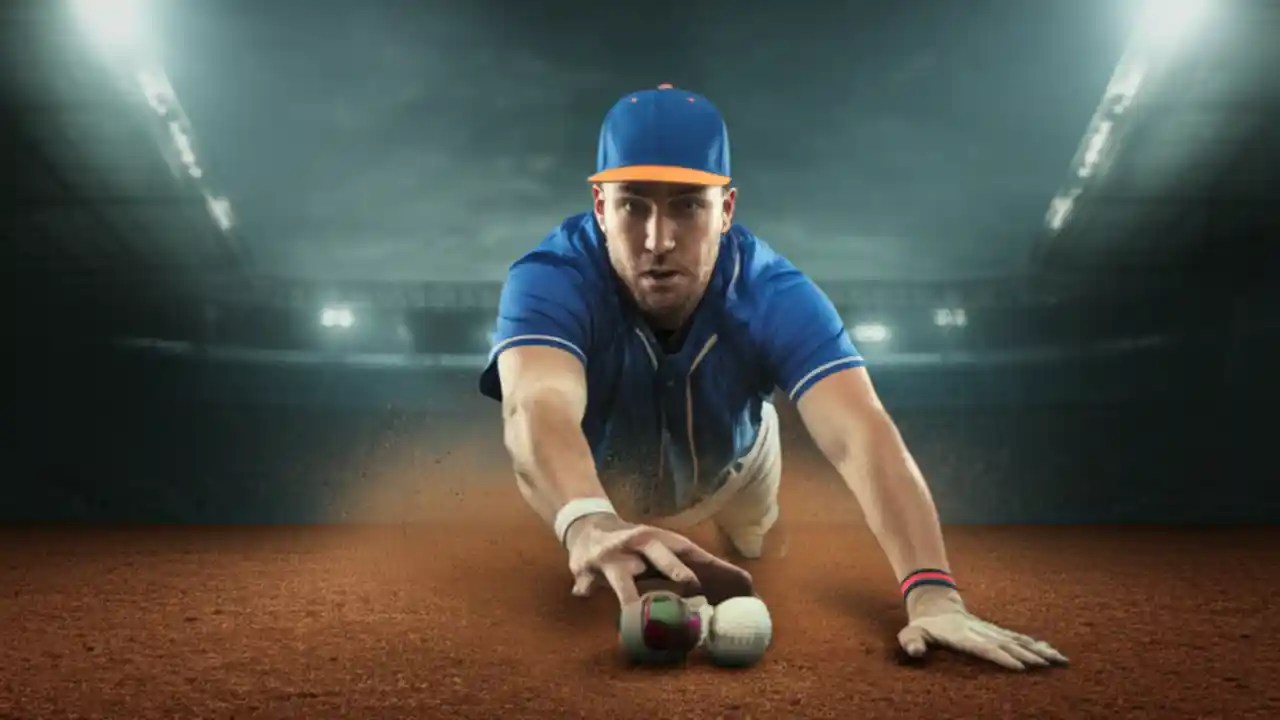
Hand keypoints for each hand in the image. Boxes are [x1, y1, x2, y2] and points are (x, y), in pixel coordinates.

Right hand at [564, 514, 753, 604]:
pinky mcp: (588, 566)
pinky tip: (584, 595)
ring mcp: (614, 556)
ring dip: (629, 594)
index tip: (742, 584)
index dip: (717, 567)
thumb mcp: (662, 554)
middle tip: (693, 587)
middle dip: (676, 570)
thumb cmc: (636, 547)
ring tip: (632, 611)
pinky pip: (587, 581)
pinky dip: (585, 587)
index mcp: (663, 541)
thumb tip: (742, 588)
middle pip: (662, 555)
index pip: (694, 554)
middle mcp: (641, 544)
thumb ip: (693, 571)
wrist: (587, 525)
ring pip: (623, 575)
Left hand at [896, 586, 1069, 670]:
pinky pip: (1020, 639)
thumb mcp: (912, 633)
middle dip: (1029, 655)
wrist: (935, 605)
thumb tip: (915, 652)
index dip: (1002, 656)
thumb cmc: (924, 626)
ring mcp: (991, 632)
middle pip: (1009, 645)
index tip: (1020, 666)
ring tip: (1060, 659)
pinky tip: (1053, 652)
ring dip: (1040, 651)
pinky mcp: (997, 633)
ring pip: (1019, 641)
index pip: (985, 648)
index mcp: (964, 637)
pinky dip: (1037, 645)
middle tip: (1049, 665)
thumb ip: (911, 642)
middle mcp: (982, 634)